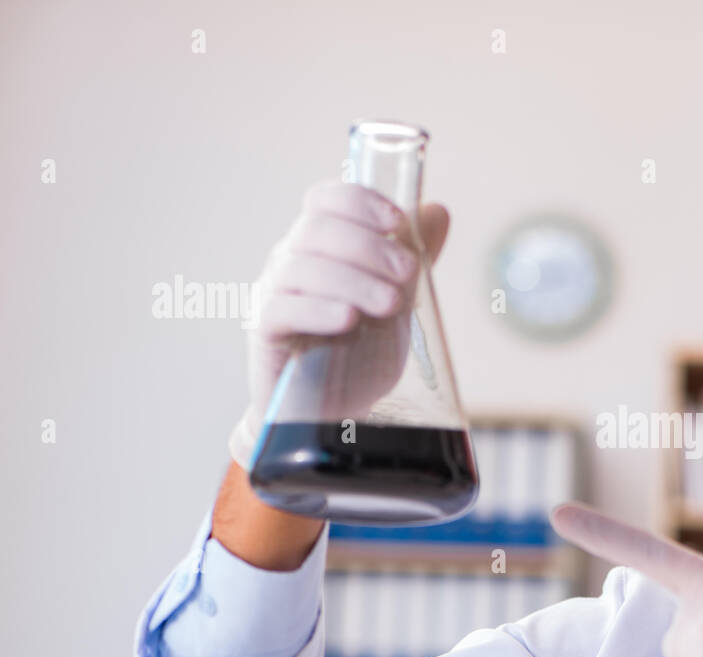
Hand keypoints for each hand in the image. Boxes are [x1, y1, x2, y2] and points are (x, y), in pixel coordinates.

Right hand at [227, 179, 451, 468]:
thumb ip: (412, 257)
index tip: (396, 220)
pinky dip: (318, 310)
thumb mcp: (396, 301)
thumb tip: (437, 210)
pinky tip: (348, 318)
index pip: (325, 200)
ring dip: (353, 280)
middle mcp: (290, 261)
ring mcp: (274, 294)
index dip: (359, 201)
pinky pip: (282, 310)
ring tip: (390, 304)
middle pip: (317, 229)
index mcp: (321, 246)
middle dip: (369, 246)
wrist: (334, 411)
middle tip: (408, 274)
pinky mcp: (266, 332)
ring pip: (302, 267)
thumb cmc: (359, 351)